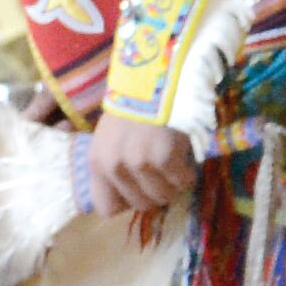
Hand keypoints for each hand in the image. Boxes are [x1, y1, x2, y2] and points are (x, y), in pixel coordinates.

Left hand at [83, 113, 198, 224]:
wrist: (155, 77)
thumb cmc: (134, 106)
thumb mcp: (110, 137)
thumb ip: (115, 165)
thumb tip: (132, 195)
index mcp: (97, 163)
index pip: (106, 208)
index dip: (126, 202)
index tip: (138, 188)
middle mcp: (114, 166)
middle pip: (140, 205)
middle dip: (155, 193)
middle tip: (163, 175)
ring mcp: (139, 163)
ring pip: (163, 197)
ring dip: (173, 184)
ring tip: (175, 164)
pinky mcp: (164, 157)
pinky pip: (182, 181)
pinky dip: (187, 172)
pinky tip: (184, 155)